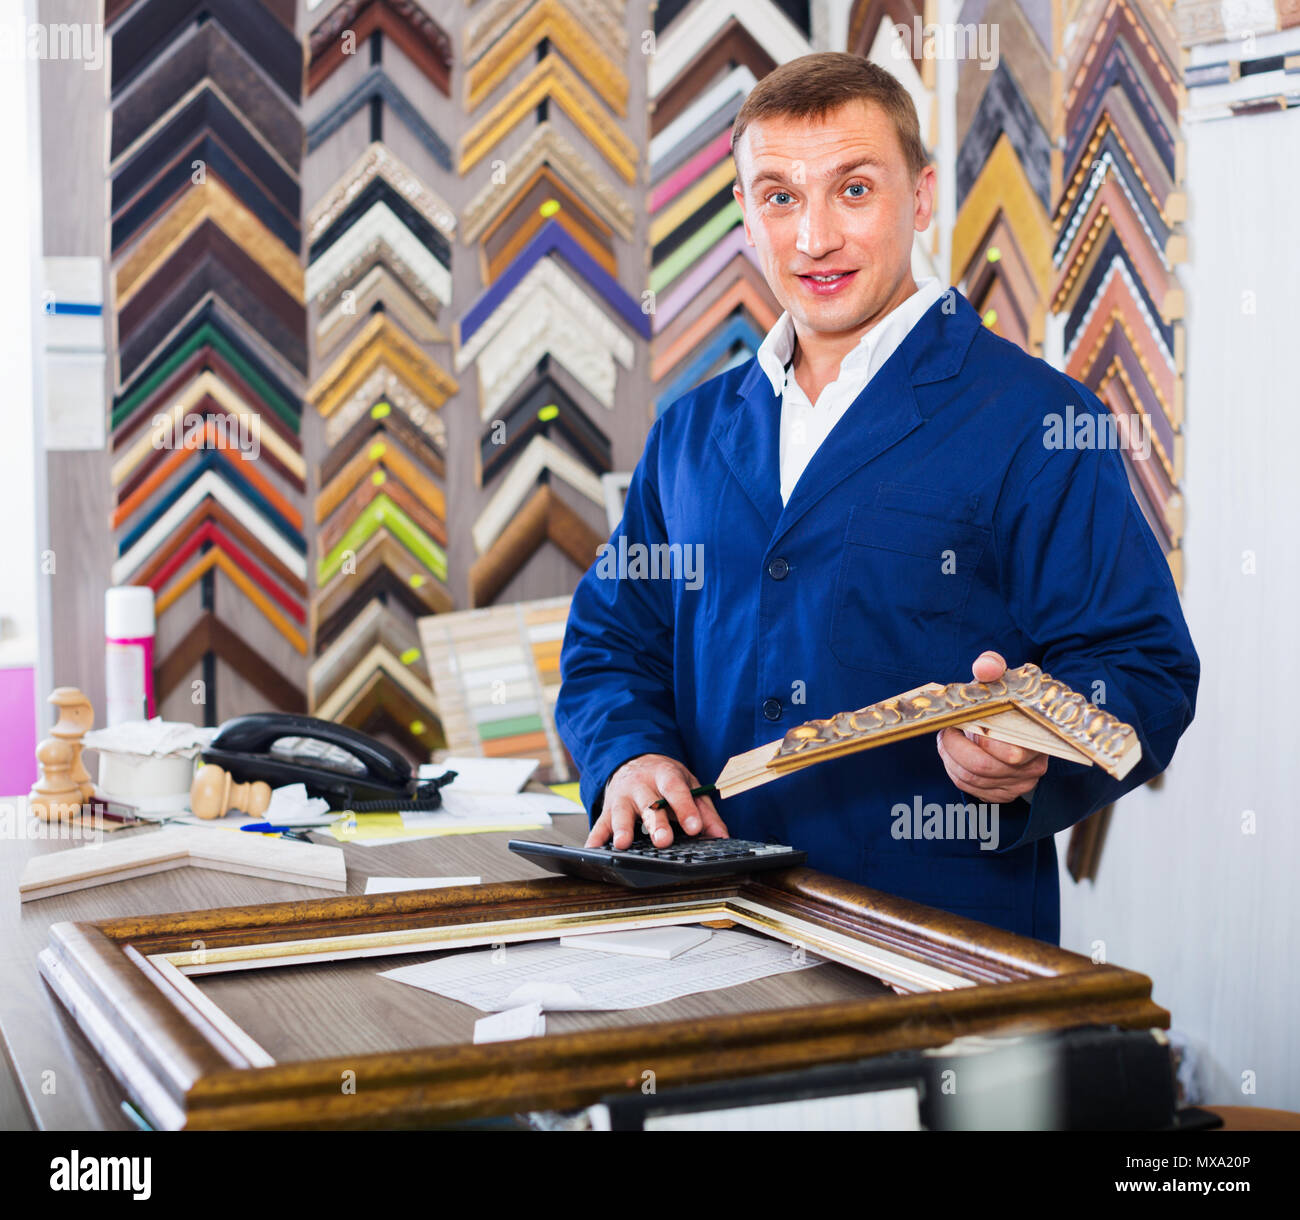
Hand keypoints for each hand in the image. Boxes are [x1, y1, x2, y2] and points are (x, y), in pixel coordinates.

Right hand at [586, 753, 728, 848]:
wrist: (634, 761)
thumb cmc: (665, 779)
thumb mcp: (689, 786)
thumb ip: (706, 811)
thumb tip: (722, 836)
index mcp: (665, 775)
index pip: (676, 790)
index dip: (686, 808)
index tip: (695, 827)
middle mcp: (641, 785)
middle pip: (649, 804)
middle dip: (656, 823)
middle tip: (663, 840)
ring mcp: (622, 797)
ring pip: (621, 813)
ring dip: (622, 828)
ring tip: (623, 844)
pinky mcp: (606, 809)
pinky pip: (599, 824)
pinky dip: (595, 837)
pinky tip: (592, 849)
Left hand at [936, 651, 1048, 803]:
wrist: (1012, 723)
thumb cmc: (1005, 701)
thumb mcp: (1000, 680)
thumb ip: (992, 668)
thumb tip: (984, 668)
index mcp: (1038, 739)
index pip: (1010, 753)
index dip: (979, 738)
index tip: (962, 721)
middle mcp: (1033, 768)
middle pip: (983, 768)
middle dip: (955, 748)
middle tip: (946, 731)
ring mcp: (1019, 785)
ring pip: (971, 780)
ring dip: (950, 758)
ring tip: (947, 739)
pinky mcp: (1003, 794)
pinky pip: (969, 789)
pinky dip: (954, 771)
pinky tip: (954, 755)